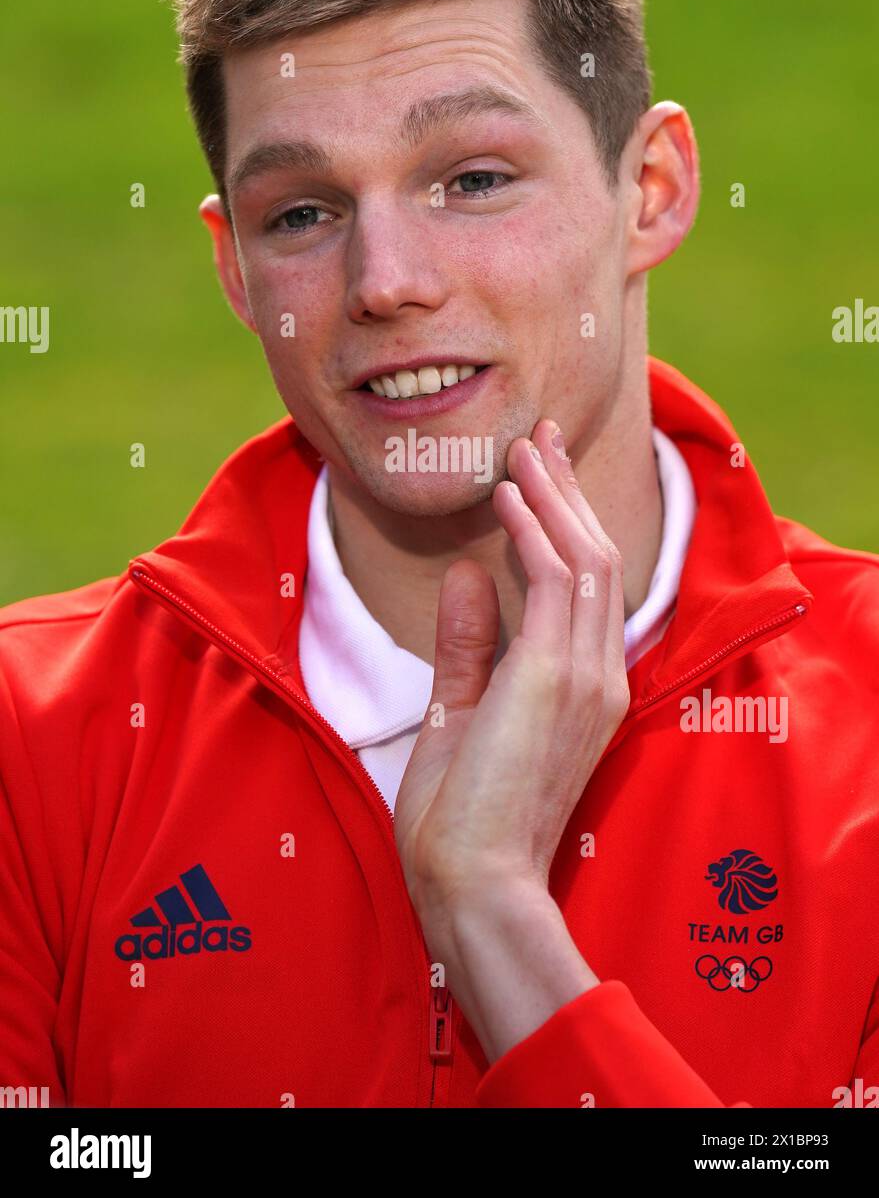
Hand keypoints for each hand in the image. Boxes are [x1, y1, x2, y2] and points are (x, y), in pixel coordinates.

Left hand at [393, 418, 630, 930]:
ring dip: (550, 497)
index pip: (587, 585)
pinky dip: (532, 530)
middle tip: (536, 439)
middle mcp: (600, 674)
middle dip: (564, 493)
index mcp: (586, 688)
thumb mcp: (462, 715)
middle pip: (595, 557)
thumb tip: (467, 570)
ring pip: (584, 557)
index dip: (565, 522)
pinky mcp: (555, 674)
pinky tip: (504, 497)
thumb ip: (469, 644)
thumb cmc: (464, 817)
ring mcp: (586, 674)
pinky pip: (554, 579)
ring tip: (519, 450)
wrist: (471, 883)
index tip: (535, 478)